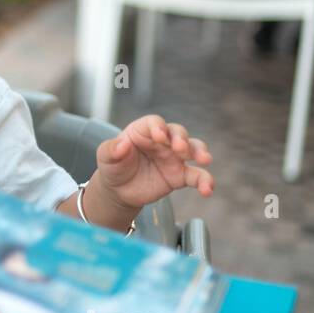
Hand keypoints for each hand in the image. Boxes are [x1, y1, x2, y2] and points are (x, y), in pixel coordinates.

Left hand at [94, 115, 214, 210]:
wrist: (119, 190)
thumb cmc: (114, 166)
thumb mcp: (105, 157)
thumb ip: (111, 149)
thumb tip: (122, 145)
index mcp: (143, 131)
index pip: (155, 122)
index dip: (158, 127)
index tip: (159, 137)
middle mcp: (162, 141)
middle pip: (178, 132)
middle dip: (181, 138)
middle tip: (180, 148)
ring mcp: (173, 157)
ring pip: (193, 149)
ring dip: (200, 152)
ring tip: (204, 160)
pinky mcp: (180, 175)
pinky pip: (196, 176)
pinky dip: (205, 181)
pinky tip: (207, 189)